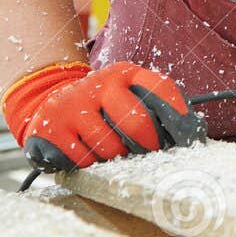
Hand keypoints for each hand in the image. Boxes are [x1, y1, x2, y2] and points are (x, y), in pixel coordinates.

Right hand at [1, 60, 204, 172]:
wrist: (48, 98)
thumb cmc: (100, 104)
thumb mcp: (124, 91)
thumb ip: (150, 104)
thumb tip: (188, 133)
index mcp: (123, 73)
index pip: (159, 86)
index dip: (177, 110)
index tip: (187, 133)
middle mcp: (99, 84)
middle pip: (137, 121)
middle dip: (149, 143)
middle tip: (150, 152)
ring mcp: (74, 105)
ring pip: (109, 146)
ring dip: (115, 157)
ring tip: (112, 150)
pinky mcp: (52, 127)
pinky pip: (83, 158)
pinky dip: (90, 163)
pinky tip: (88, 153)